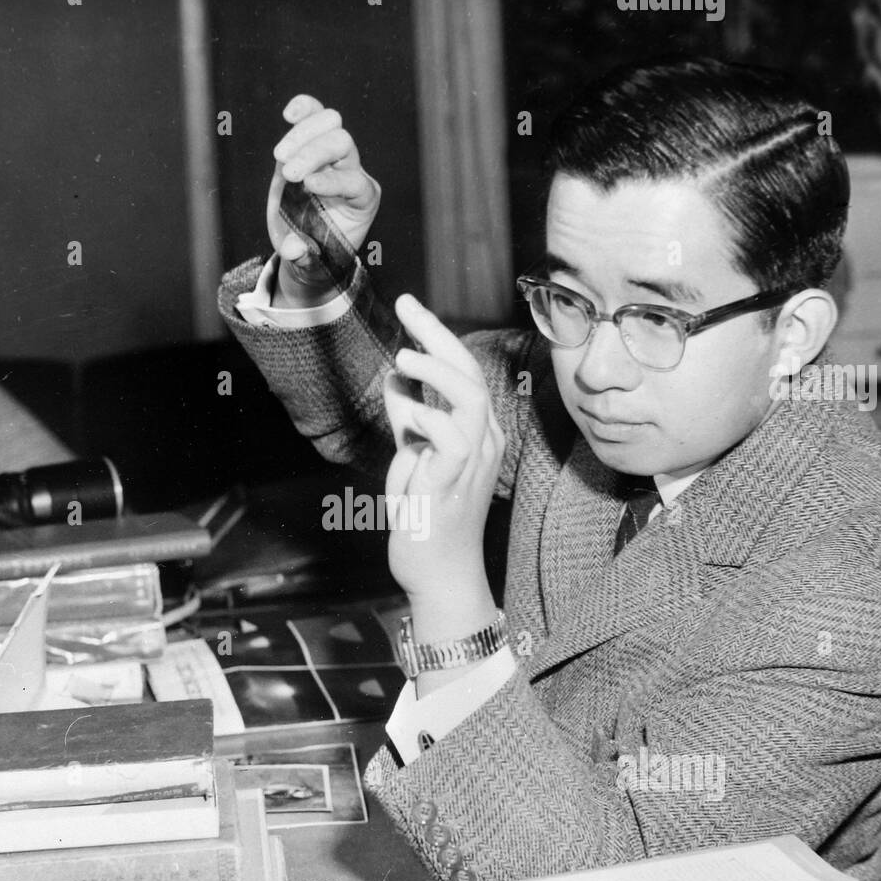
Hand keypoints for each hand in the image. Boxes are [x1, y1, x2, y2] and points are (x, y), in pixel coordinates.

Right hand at [266, 95, 380, 305]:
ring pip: (330, 124)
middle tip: (288, 174)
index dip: (332, 181)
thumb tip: (294, 249)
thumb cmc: (311, 252)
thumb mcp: (307, 264)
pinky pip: (314, 114)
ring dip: (303, 135)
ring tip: (280, 156)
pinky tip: (289, 113)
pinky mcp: (310, 142)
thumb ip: (302, 259)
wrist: (301, 240)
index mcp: (362, 200)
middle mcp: (352, 171)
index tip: (308, 186)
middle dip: (314, 155)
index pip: (354, 180)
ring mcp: (332, 155)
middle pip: (342, 144)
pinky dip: (304, 109)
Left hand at [383, 294, 504, 632]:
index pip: (463, 372)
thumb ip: (408, 419)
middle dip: (439, 334)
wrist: (438, 575)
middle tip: (408, 305)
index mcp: (476, 432)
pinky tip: (408, 416)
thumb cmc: (426, 520)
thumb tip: (397, 376)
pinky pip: (452, 437)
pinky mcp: (454, 483)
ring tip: (404, 353)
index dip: (438, 336)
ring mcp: (474, 462)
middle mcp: (483, 441)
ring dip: (437, 370)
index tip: (410, 307)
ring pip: (470, 397)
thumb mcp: (411, 459)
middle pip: (471, 373)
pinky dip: (428, 418)